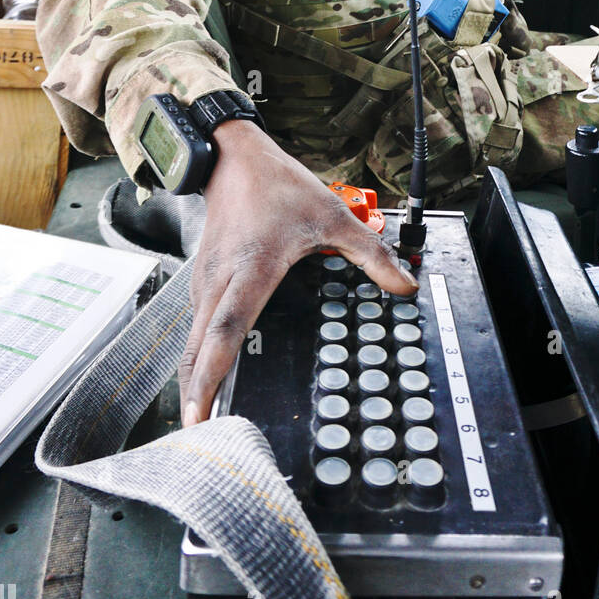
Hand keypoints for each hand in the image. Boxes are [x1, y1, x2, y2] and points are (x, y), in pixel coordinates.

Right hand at [179, 121, 417, 423]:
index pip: (226, 332)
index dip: (211, 377)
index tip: (201, 415)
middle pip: (197, 349)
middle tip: (200, 440)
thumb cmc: (277, 186)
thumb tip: (406, 285)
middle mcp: (220, 282)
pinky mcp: (202, 282)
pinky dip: (197, 358)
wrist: (234, 158)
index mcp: (251, 271)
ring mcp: (205, 282)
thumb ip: (371, 253)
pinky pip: (195, 328)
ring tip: (202, 423)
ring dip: (193, 380)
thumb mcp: (332, 216)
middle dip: (196, 398)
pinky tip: (207, 380)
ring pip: (191, 341)